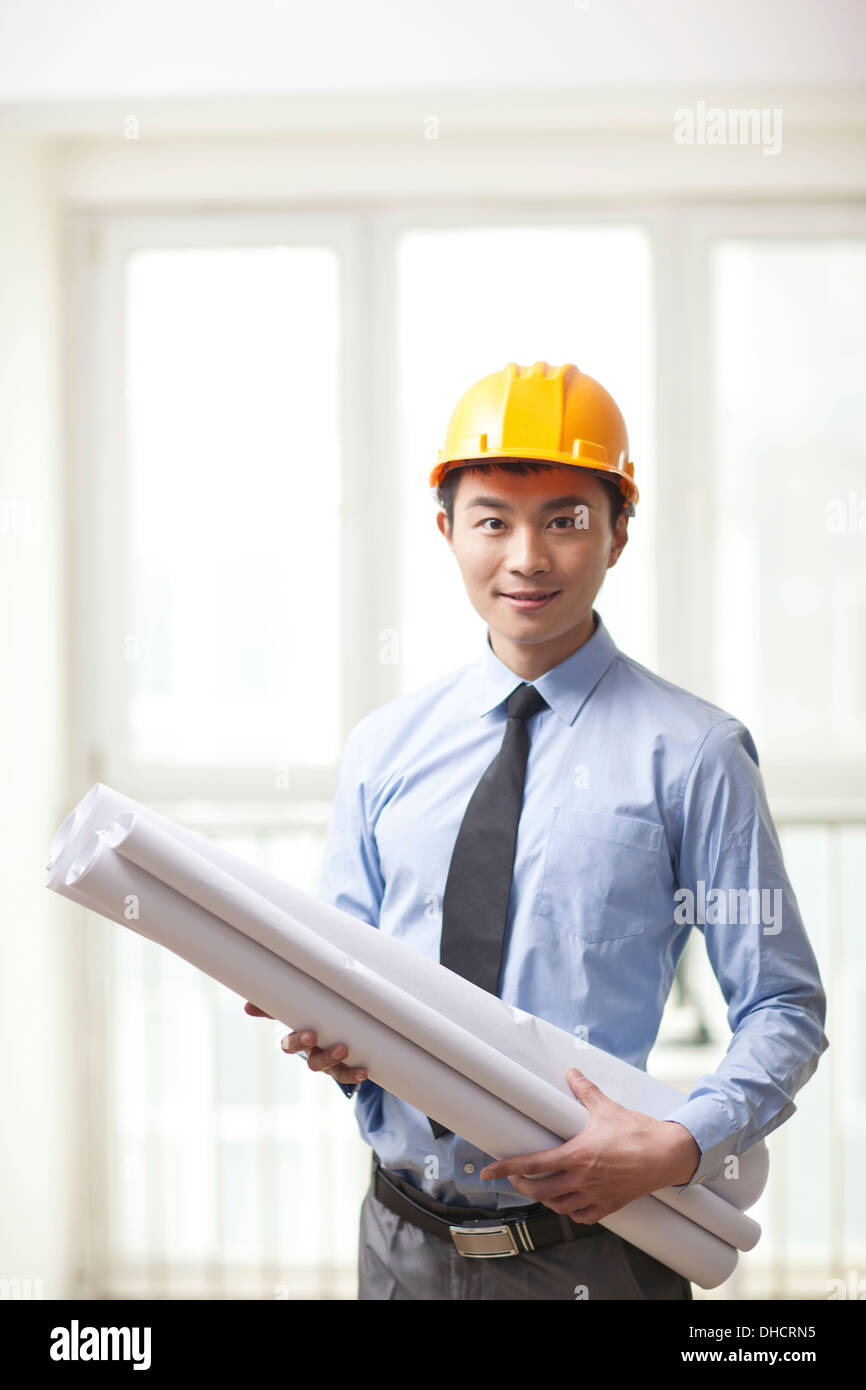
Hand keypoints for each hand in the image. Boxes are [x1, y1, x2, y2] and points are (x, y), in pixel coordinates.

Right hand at [242, 1003, 367, 1085]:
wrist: (329, 1025)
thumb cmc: (307, 1013)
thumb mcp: (294, 1007)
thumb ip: (273, 1004)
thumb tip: (247, 1006)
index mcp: (298, 1040)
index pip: (291, 1046)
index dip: (298, 1043)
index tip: (310, 1035)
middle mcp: (312, 1053)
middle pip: (312, 1061)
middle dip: (322, 1056)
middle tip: (334, 1046)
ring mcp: (328, 1062)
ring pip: (331, 1070)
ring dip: (337, 1063)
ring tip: (346, 1051)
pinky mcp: (343, 1065)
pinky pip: (347, 1075)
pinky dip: (353, 1075)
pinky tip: (364, 1071)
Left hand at [478, 1068, 700, 1223]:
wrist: (667, 1155)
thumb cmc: (637, 1132)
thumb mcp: (606, 1107)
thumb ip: (584, 1090)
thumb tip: (572, 1073)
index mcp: (576, 1156)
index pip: (532, 1165)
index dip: (506, 1168)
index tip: (489, 1172)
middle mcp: (582, 1179)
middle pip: (540, 1191)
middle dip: (522, 1186)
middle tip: (514, 1178)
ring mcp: (596, 1195)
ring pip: (559, 1206)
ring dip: (544, 1199)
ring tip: (539, 1189)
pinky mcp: (611, 1204)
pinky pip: (584, 1217)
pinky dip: (572, 1212)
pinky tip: (569, 1205)